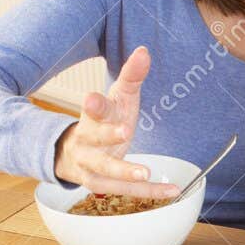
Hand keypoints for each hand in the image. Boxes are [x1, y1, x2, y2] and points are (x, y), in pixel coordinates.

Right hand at [53, 46, 180, 196]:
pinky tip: (172, 190)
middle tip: (124, 131)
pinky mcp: (102, 185)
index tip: (92, 99)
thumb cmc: (102, 121)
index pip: (93, 108)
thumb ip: (131, 76)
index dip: (94, 104)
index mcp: (93, 117)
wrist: (72, 153)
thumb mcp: (117, 97)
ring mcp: (92, 166)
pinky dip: (151, 192)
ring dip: (125, 171)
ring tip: (144, 172)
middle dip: (108, 136)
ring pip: (106, 170)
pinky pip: (128, 190)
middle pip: (95, 139)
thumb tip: (144, 52)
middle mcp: (88, 142)